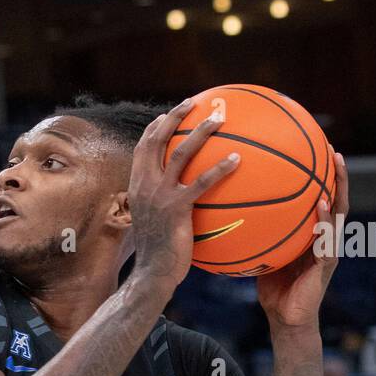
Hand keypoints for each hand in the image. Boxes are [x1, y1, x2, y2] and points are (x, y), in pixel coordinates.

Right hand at [125, 97, 239, 294]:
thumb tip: (184, 198)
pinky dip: (220, 168)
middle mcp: (145, 185)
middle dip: (174, 117)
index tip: (168, 114)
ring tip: (219, 118)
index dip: (155, 128)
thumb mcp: (154, 222)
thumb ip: (164, 204)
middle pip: (157, 140)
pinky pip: (201, 182)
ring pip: (180, 152)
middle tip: (193, 103)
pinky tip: (237, 160)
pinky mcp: (177, 208)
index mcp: (138, 186)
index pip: (143, 148)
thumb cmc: (159, 252)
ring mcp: (159, 195)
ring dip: (200, 131)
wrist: (152, 272)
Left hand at [257, 147, 348, 330]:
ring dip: (340, 188)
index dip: (317, 178)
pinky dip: (326, 219)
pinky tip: (322, 203)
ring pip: (340, 212)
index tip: (312, 151)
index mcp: (312, 233)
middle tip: (331, 148)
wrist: (285, 319)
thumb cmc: (273, 288)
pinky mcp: (328, 263)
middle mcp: (324, 237)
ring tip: (336, 165)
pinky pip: (329, 237)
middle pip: (335, 198)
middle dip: (336, 173)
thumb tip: (227, 213)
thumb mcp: (262, 254)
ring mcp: (329, 248)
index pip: (317, 199)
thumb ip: (255, 234)